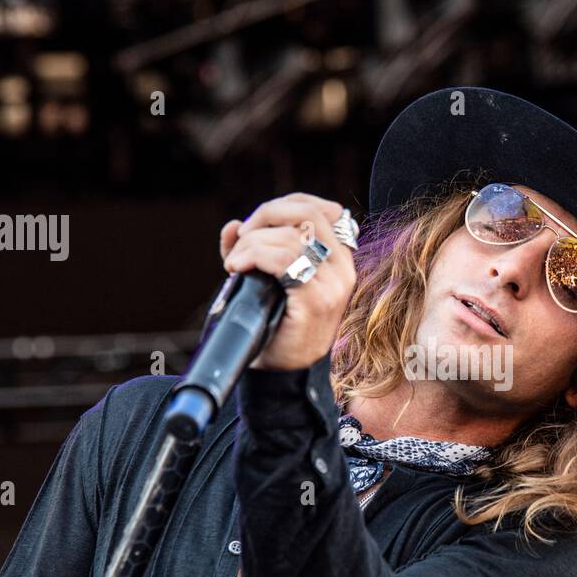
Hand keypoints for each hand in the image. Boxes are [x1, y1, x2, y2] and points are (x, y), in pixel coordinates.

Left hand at [219, 192, 356, 370]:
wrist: (282, 372)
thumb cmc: (275, 326)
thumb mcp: (265, 280)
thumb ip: (251, 250)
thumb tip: (233, 225)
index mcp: (339, 260)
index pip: (323, 208)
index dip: (285, 204)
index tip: (256, 224)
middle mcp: (343, 269)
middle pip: (309, 212)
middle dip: (267, 214)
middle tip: (242, 237)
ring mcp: (333, 285)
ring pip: (290, 236)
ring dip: (251, 243)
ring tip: (234, 263)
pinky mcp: (316, 300)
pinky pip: (283, 259)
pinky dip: (253, 256)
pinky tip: (236, 268)